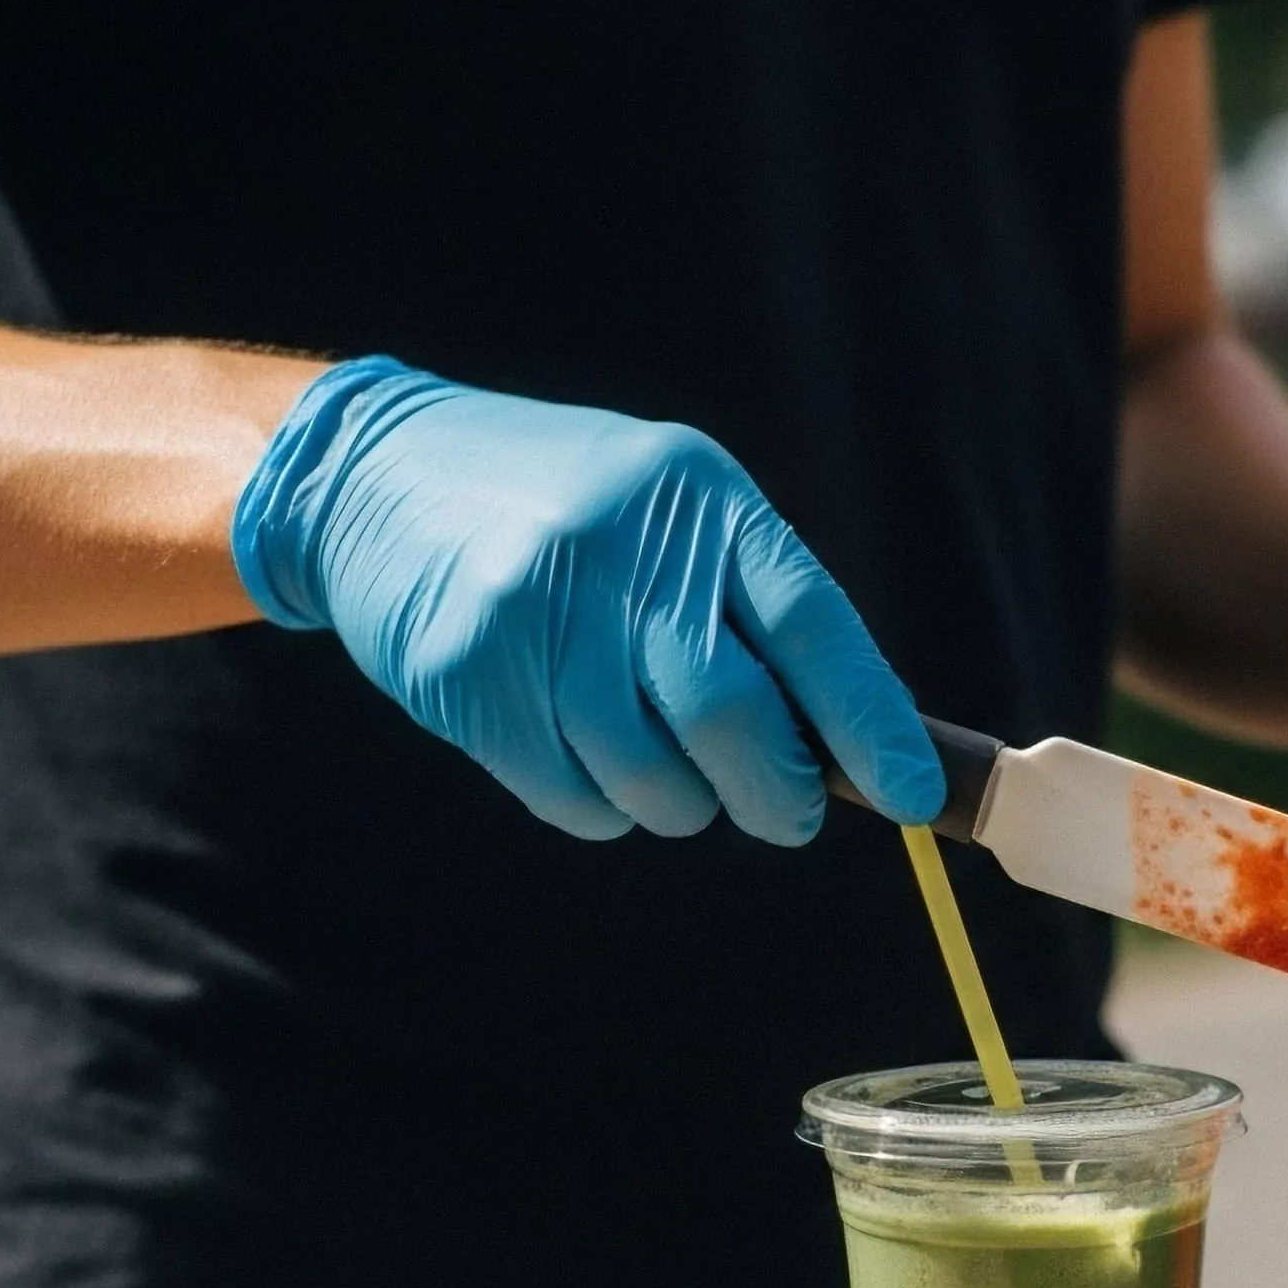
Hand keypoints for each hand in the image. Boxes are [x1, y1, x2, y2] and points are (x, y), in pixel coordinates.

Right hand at [233, 357, 944, 842]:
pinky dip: (602, 808)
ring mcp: (534, 617)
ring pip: (654, 780)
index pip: (810, 626)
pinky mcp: (467, 679)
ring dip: (682, 804)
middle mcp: (619, 552)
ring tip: (666, 766)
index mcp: (695, 496)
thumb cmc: (558, 506)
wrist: (372, 474)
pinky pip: (573, 800)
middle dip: (779, 794)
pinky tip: (584, 755)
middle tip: (787, 813)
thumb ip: (749, 605)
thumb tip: (851, 740)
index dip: (871, 723)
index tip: (915, 793)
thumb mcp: (666, 507)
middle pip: (734, 721)